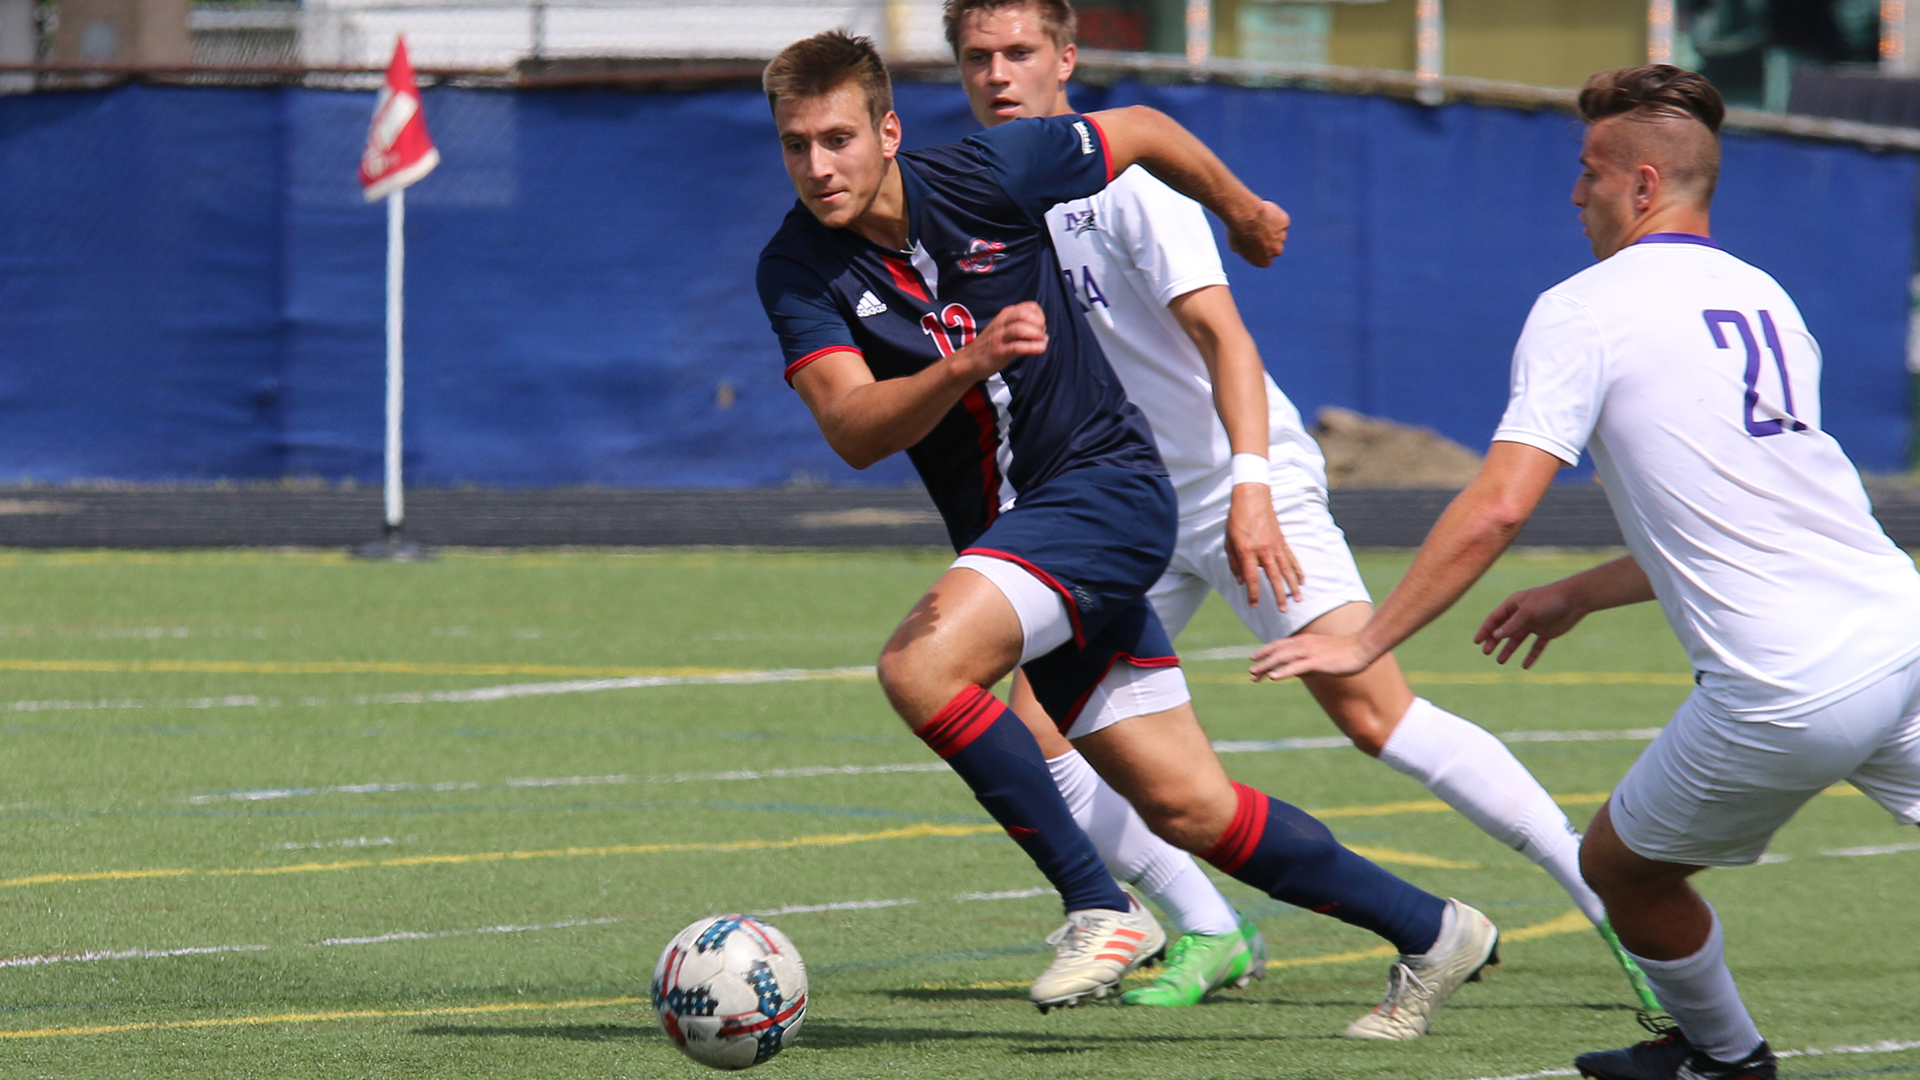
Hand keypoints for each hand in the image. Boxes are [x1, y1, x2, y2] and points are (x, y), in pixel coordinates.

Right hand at [950, 302, 1047, 381]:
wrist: (969, 361)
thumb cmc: (991, 345)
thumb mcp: (1005, 329)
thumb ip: (1022, 327)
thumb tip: (1044, 333)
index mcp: (1006, 315)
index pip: (1030, 306)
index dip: (1040, 315)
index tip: (1041, 327)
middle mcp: (1002, 323)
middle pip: (1025, 314)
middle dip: (1039, 323)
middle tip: (1042, 335)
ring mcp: (999, 337)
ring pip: (1020, 328)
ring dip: (1036, 335)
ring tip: (1042, 342)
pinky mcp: (999, 352)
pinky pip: (1017, 347)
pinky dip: (1032, 347)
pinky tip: (1040, 349)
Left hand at [1225, 483, 1302, 609]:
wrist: (1252, 497)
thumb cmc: (1237, 519)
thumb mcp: (1229, 541)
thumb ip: (1234, 562)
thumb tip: (1241, 581)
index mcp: (1247, 550)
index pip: (1252, 577)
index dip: (1253, 593)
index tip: (1255, 605)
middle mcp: (1263, 549)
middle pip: (1273, 576)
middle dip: (1278, 595)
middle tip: (1284, 610)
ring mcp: (1275, 545)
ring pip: (1286, 569)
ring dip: (1293, 585)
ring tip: (1298, 599)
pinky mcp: (1282, 540)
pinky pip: (1291, 558)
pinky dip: (1297, 570)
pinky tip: (1302, 580)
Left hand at [1227, 200, 1288, 267]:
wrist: (1246, 217)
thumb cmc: (1237, 232)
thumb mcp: (1235, 246)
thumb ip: (1244, 250)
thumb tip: (1242, 247)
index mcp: (1264, 262)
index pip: (1264, 258)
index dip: (1258, 248)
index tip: (1251, 241)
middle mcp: (1276, 252)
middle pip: (1274, 246)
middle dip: (1267, 239)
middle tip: (1255, 229)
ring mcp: (1282, 237)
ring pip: (1278, 232)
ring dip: (1271, 227)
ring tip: (1257, 219)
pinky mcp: (1285, 223)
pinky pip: (1280, 219)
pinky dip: (1274, 215)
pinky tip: (1263, 212)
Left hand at [1249, 631, 1375, 681]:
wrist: (1361, 648)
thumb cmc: (1344, 652)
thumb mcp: (1321, 654)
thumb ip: (1307, 661)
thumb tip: (1296, 672)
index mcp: (1304, 641)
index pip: (1279, 645)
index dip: (1265, 651)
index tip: (1254, 658)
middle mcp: (1303, 644)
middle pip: (1277, 652)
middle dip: (1262, 661)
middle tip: (1250, 673)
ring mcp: (1309, 652)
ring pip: (1282, 658)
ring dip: (1266, 666)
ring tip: (1254, 674)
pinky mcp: (1316, 662)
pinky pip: (1296, 667)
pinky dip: (1283, 671)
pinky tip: (1273, 677)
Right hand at [1473, 583, 1587, 668]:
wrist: (1575, 600)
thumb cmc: (1549, 600)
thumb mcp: (1527, 612)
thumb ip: (1512, 624)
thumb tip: (1495, 636)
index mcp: (1514, 604)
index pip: (1495, 618)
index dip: (1485, 630)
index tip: (1477, 642)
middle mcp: (1522, 615)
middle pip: (1504, 630)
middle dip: (1494, 641)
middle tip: (1486, 653)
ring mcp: (1534, 624)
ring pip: (1518, 639)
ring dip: (1509, 649)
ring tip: (1500, 661)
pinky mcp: (1547, 632)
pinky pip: (1536, 646)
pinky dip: (1531, 655)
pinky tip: (1525, 666)